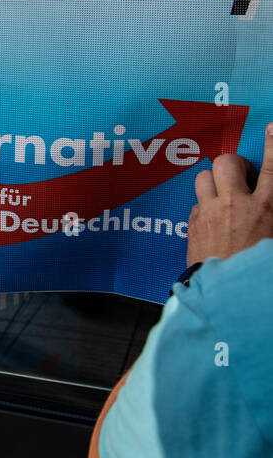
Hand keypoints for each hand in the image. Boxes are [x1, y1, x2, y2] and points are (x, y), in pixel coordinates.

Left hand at [186, 122, 272, 264]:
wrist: (231, 295)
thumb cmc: (260, 268)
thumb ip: (268, 208)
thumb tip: (263, 202)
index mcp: (265, 206)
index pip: (272, 166)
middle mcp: (235, 204)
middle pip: (226, 162)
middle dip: (234, 165)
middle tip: (242, 177)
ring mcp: (210, 214)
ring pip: (203, 177)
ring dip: (214, 182)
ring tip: (224, 195)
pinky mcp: (192, 226)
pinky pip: (195, 203)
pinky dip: (204, 206)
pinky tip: (213, 220)